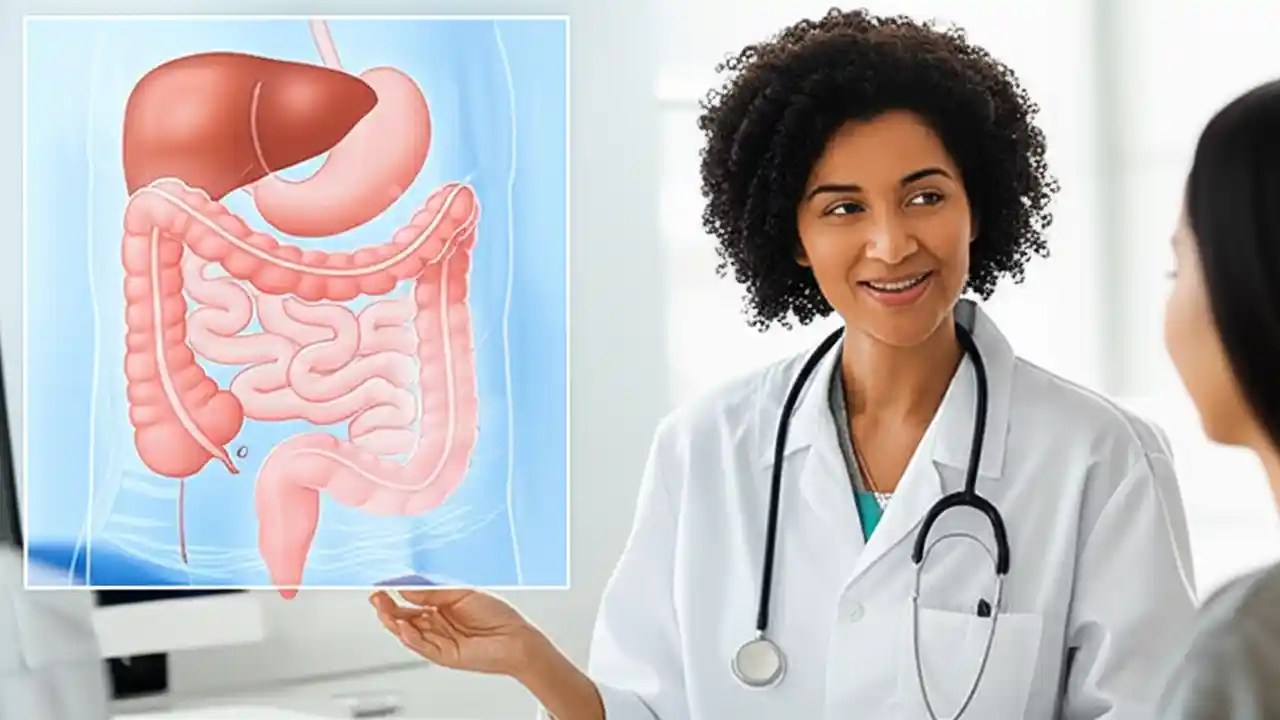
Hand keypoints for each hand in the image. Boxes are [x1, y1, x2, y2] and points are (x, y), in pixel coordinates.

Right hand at [369, 588, 542, 676]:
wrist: (517, 638)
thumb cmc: (497, 614)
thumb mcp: (462, 593)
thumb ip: (433, 592)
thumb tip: (406, 588)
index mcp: (441, 607)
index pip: (411, 601)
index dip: (396, 594)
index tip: (382, 585)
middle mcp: (437, 624)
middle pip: (405, 617)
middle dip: (388, 607)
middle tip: (376, 597)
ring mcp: (439, 640)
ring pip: (409, 633)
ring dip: (394, 621)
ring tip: (383, 608)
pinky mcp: (444, 655)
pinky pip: (422, 646)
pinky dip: (410, 636)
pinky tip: (402, 625)